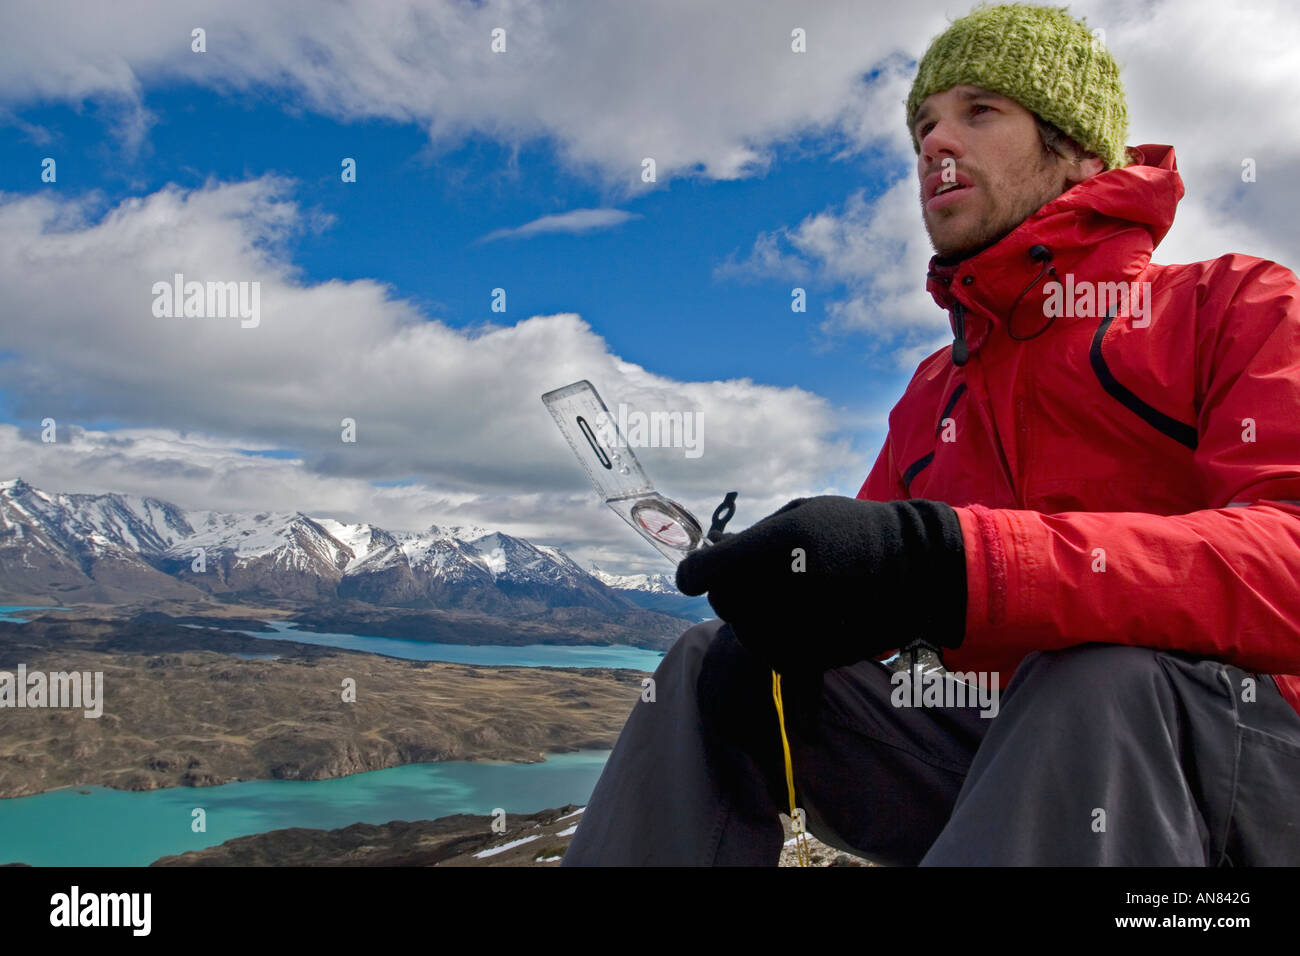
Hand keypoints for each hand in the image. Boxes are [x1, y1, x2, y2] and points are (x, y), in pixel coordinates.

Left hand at [675, 495, 966, 672]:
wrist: (916, 570)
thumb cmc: (853, 531)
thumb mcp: (803, 512)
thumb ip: (753, 537)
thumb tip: (710, 558)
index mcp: (779, 544)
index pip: (704, 572)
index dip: (694, 572)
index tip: (695, 572)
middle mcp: (785, 589)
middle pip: (722, 602)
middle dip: (729, 588)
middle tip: (757, 576)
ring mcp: (800, 628)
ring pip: (743, 630)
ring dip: (751, 615)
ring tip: (787, 594)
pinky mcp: (813, 657)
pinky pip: (771, 652)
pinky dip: (773, 637)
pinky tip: (797, 618)